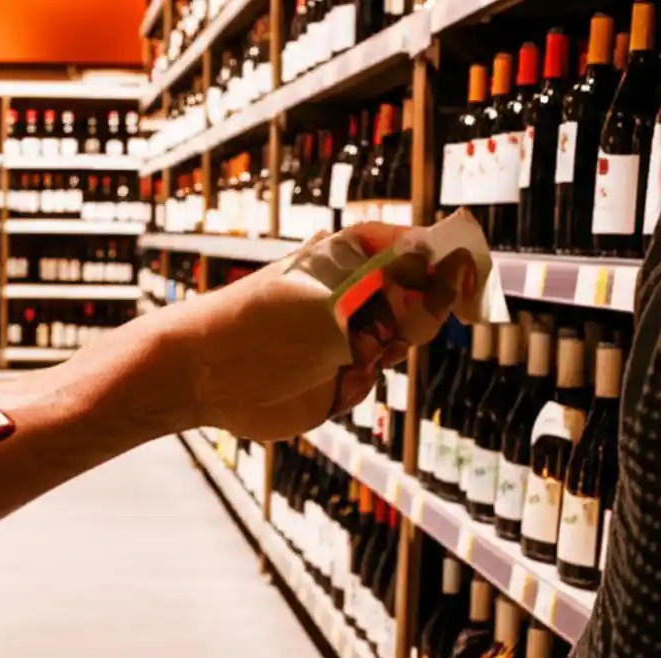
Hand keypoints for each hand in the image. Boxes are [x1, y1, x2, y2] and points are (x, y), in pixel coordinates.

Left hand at [236, 220, 477, 424]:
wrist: (208, 374)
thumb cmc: (264, 321)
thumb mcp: (339, 296)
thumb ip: (400, 284)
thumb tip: (452, 261)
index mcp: (347, 255)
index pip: (416, 248)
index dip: (447, 263)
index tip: (471, 274)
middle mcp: (349, 294)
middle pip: (416, 303)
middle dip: (411, 319)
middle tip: (383, 326)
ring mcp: (342, 338)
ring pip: (397, 346)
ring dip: (381, 355)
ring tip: (348, 356)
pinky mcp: (332, 379)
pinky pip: (370, 382)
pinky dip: (357, 385)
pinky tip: (332, 382)